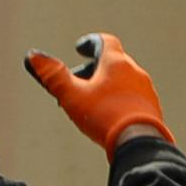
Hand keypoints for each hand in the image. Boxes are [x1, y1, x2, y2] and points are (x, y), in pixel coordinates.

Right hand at [24, 33, 172, 150]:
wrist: (140, 142)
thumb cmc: (104, 116)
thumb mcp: (72, 95)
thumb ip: (53, 75)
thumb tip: (33, 55)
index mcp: (116, 62)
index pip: (104, 42)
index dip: (90, 43)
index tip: (80, 48)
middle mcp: (135, 71)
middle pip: (112, 63)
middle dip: (93, 70)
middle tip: (76, 82)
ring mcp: (146, 90)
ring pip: (123, 81)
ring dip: (106, 86)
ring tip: (90, 103)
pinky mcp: (152, 109)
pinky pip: (132, 98)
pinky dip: (118, 100)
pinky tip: (109, 116)